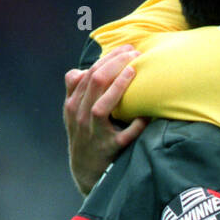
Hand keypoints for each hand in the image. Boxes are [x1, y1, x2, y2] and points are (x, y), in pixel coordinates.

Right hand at [63, 46, 147, 194]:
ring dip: (119, 87)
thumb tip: (81, 69)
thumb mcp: (73, 113)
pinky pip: (124, 135)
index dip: (108, 58)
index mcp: (73, 104)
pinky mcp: (111, 149)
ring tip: (135, 71)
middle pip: (95, 82)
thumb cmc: (84, 135)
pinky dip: (136, 124)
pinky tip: (146, 113)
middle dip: (116, 64)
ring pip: (102, 106)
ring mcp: (95, 133)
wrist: (86, 171)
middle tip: (136, 54)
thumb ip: (75, 89)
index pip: (89, 73)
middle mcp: (81, 116)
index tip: (127, 48)